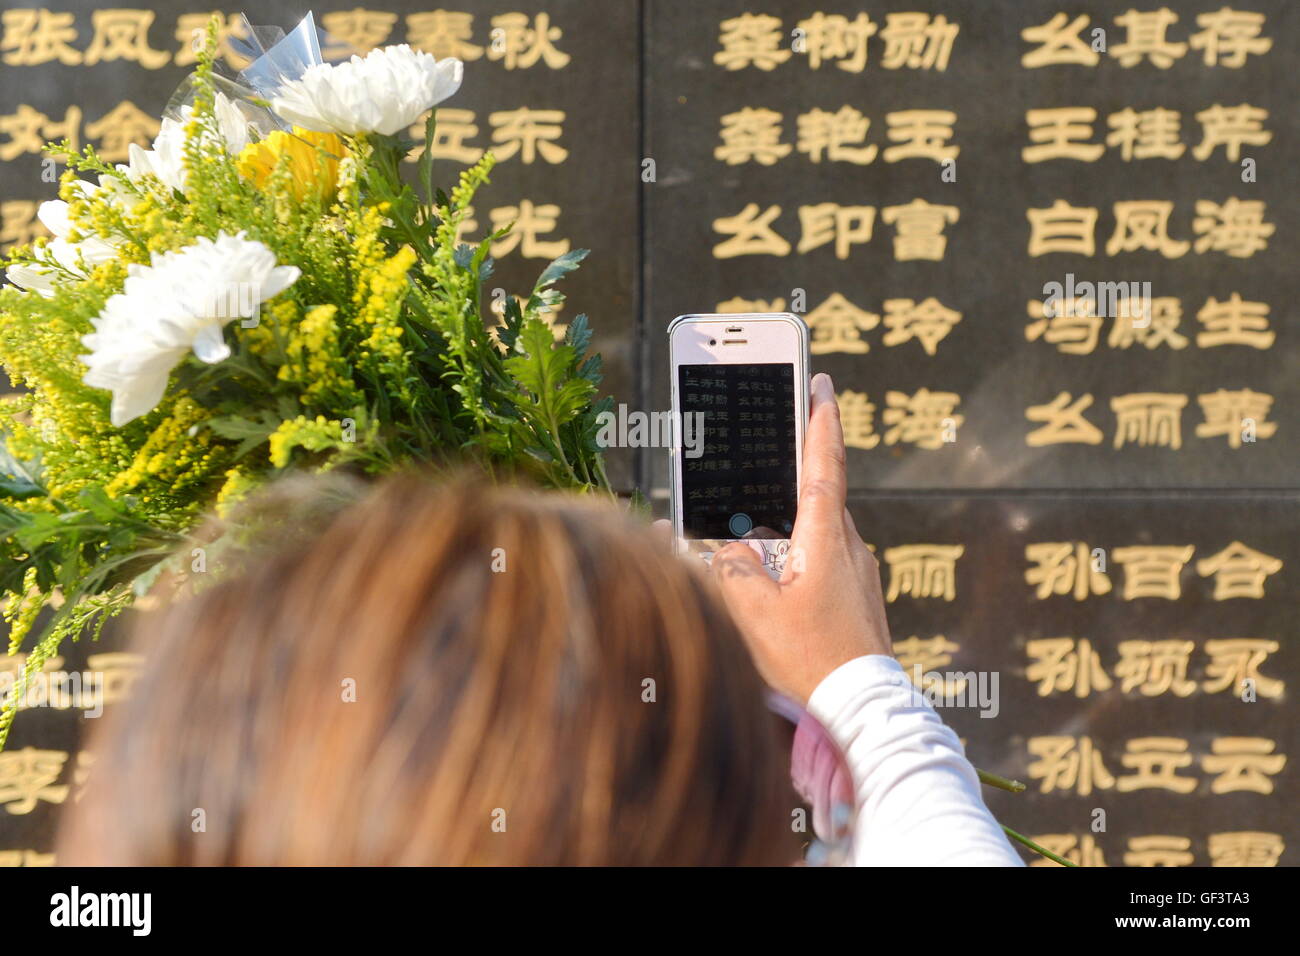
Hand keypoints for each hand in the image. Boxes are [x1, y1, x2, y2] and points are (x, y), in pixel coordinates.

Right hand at [711, 372, 892, 702]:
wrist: (865, 706)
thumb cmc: (811, 660)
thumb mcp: (753, 613)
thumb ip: (732, 571)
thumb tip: (726, 551)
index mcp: (825, 538)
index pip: (825, 463)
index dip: (821, 419)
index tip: (822, 382)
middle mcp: (849, 546)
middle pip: (818, 494)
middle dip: (794, 470)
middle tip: (775, 445)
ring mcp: (858, 571)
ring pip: (817, 531)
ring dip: (789, 524)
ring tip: (754, 538)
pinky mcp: (858, 595)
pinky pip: (823, 559)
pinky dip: (798, 554)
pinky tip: (776, 580)